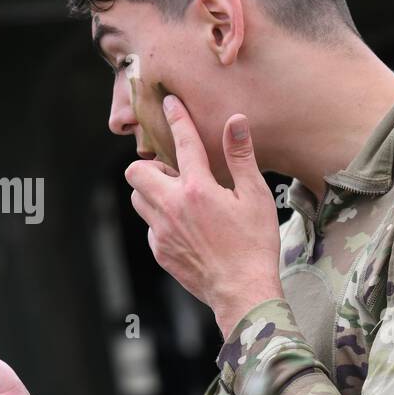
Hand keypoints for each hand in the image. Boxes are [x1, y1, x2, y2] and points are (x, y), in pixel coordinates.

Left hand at [124, 97, 282, 333]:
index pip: (183, 143)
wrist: (242, 291)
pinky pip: (150, 227)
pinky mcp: (160, 251)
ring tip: (179, 198)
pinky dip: (161, 220)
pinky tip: (185, 227)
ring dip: (152, 191)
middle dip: (151, 165)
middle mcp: (172, 206)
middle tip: (176, 173)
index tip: (170, 103)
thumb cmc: (254, 245)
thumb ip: (241, 157)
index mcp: (198, 189)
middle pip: (137, 171)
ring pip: (138, 199)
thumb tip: (235, 121)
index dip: (177, 118)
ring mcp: (162, 231)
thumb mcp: (256, 197)